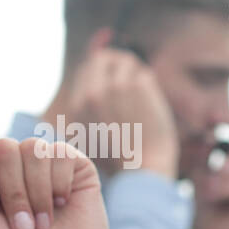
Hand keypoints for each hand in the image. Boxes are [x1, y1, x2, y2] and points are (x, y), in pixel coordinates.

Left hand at [0, 128, 107, 228]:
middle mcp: (12, 163)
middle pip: (3, 148)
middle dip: (12, 192)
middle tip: (21, 227)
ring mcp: (43, 162)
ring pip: (34, 149)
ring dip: (37, 194)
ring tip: (42, 225)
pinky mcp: (73, 165)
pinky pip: (61, 153)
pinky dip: (59, 186)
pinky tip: (62, 207)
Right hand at [56, 47, 177, 177]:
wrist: (143, 171)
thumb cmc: (120, 158)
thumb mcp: (89, 138)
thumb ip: (86, 111)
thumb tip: (89, 87)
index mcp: (77, 106)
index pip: (86, 69)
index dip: (102, 73)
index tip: (113, 87)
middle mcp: (92, 93)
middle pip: (103, 58)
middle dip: (116, 65)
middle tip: (129, 82)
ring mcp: (115, 87)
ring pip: (126, 62)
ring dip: (134, 75)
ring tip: (141, 96)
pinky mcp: (138, 87)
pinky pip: (144, 74)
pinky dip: (149, 86)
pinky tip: (150, 106)